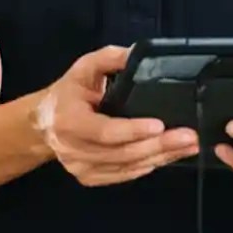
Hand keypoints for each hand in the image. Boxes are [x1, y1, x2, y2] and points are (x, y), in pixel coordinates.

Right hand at [36, 45, 198, 186]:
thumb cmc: (68, 92)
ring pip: (126, 167)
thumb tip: (138, 53)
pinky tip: (167, 157)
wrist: (43, 123)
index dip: (132, 130)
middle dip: (158, 146)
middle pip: (121, 153)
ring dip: (161, 157)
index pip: (104, 131)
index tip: (160, 124)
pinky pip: (124, 176)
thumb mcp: (84, 68)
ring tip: (188, 146)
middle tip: (189, 137)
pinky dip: (148, 166)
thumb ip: (110, 59)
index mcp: (69, 120)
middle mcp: (73, 149)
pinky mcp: (89, 178)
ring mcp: (81, 168)